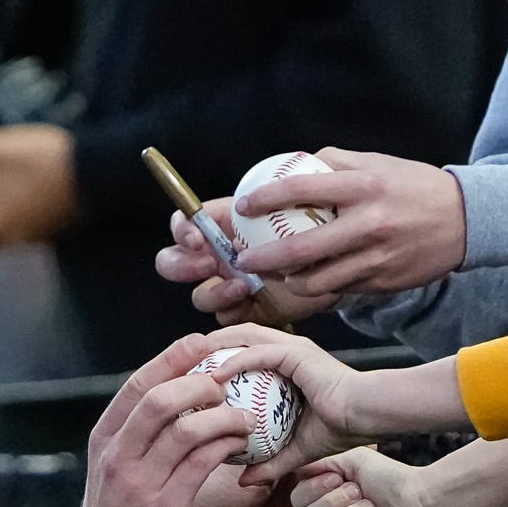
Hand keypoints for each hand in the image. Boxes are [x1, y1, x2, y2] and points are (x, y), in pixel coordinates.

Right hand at [53, 337, 260, 506]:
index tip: (202, 342)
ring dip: (222, 416)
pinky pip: (202, 465)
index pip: (137, 384)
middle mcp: (117, 456)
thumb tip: (175, 396)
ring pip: (186, 429)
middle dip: (199, 382)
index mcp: (105, 441)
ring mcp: (138, 483)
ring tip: (244, 417)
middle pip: (159, 398)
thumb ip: (136, 437)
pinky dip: (226, 448)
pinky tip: (242, 445)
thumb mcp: (112, 472)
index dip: (172, 358)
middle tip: (229, 382)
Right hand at [154, 205, 338, 323]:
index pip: (183, 224)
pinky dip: (237, 312)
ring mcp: (228, 286)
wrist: (335, 263)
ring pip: (200, 296)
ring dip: (215, 293)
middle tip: (209, 265)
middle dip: (183, 265)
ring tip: (243, 287)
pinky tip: (255, 302)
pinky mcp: (245, 311)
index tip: (197, 237)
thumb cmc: (310, 226)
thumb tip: (265, 188)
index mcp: (219, 227)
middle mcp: (216, 257)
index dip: (181, 230)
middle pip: (172, 263)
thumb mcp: (292, 203)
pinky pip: (226, 318)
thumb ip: (276, 194)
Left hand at [195, 323, 383, 473]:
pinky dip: (234, 362)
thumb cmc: (341, 429)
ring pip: (242, 340)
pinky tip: (213, 376)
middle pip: (236, 340)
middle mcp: (285, 350)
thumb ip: (270, 463)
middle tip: (178, 368)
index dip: (214, 361)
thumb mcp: (296, 450)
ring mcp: (290, 348)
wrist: (368, 417)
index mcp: (285, 365)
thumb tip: (244, 481)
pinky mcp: (296, 353)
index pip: (242, 353)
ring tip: (187, 366)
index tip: (189, 379)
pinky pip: (258, 354)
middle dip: (206, 350)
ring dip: (213, 350)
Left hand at [209, 149, 465, 300]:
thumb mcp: (377, 163)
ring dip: (289, 282)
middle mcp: (368, 223)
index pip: (301, 189)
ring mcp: (376, 258)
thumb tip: (294, 165)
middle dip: (264, 259)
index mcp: (363, 186)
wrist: (467, 220)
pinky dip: (320, 287)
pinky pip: (340, 289)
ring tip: (276, 275)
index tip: (244, 206)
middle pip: (301, 249)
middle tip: (244, 260)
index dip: (265, 198)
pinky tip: (309, 281)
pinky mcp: (383, 282)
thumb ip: (335, 163)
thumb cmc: (415, 187)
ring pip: (317, 280)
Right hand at [292, 438, 507, 506]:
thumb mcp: (349, 460)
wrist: (419, 501)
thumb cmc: (389, 479)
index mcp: (323, 501)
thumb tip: (294, 469)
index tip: (340, 478)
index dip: (314, 489)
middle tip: (360, 494)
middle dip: (334, 502)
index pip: (296, 501)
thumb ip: (318, 464)